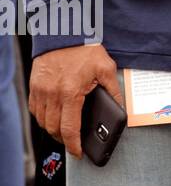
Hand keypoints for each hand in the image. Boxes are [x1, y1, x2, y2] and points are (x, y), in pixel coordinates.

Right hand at [29, 43, 121, 159]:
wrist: (64, 33)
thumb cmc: (85, 49)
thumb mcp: (106, 68)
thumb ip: (114, 91)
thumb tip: (120, 109)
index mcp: (71, 92)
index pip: (69, 128)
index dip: (73, 145)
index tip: (78, 152)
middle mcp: (52, 94)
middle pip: (54, 129)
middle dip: (64, 139)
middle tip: (74, 142)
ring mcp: (40, 91)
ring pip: (43, 122)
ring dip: (53, 129)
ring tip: (65, 131)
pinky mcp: (34, 87)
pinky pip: (35, 110)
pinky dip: (44, 118)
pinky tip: (54, 116)